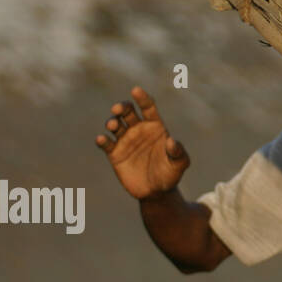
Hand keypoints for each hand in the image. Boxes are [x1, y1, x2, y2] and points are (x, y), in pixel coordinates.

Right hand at [95, 86, 189, 200]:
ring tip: (113, 125)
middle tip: (118, 109)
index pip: (148, 107)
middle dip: (122, 107)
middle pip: (128, 112)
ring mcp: (125, 140)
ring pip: (115, 124)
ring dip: (112, 122)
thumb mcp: (180, 164)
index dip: (142, 98)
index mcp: (155, 127)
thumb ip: (178, 152)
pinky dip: (102, 140)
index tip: (136, 90)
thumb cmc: (171, 174)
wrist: (157, 191)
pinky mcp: (114, 153)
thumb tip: (172, 141)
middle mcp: (139, 130)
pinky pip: (106, 143)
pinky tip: (101, 140)